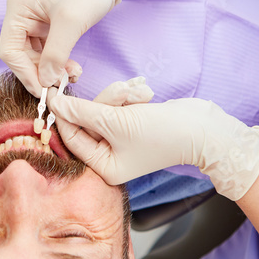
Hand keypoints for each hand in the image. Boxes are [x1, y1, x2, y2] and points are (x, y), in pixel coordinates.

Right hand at [0, 0, 169, 95]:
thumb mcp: (70, 22)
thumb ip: (54, 55)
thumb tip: (45, 82)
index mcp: (18, 8)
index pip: (9, 51)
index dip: (25, 73)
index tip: (43, 90)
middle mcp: (22, 15)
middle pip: (21, 56)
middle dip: (41, 72)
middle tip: (62, 85)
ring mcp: (36, 21)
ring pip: (36, 57)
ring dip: (52, 70)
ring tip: (73, 75)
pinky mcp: (51, 26)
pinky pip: (48, 52)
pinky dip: (59, 63)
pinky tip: (73, 69)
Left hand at [49, 94, 258, 200]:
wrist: (203, 128)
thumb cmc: (162, 132)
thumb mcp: (117, 121)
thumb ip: (82, 112)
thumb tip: (54, 103)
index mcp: (103, 167)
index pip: (71, 138)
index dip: (64, 114)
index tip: (55, 91)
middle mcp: (109, 156)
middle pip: (87, 120)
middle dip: (105, 102)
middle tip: (123, 95)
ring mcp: (120, 139)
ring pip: (103, 107)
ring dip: (120, 96)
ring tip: (141, 96)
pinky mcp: (130, 123)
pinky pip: (117, 104)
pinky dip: (130, 96)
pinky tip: (145, 96)